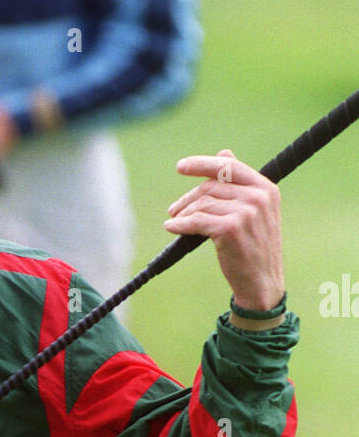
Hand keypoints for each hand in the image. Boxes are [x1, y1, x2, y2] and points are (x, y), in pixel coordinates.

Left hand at [163, 150, 284, 310]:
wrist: (262, 283)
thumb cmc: (254, 248)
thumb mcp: (253, 212)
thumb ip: (239, 184)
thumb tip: (224, 153)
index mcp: (266, 188)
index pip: (228, 166)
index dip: (201, 164)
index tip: (180, 167)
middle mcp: (259, 196)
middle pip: (211, 186)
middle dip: (189, 197)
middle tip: (174, 210)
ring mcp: (246, 212)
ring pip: (202, 203)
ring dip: (183, 213)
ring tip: (175, 222)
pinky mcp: (231, 228)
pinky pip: (197, 220)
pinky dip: (180, 224)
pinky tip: (172, 228)